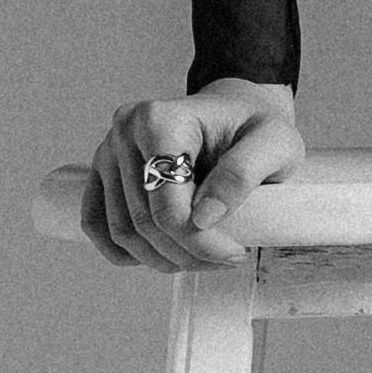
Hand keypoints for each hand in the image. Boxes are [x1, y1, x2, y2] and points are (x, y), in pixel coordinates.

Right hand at [88, 76, 303, 267]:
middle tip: (223, 260)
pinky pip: (97, 224)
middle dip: (185, 254)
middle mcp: (125, 132)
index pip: (167, 205)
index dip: (199, 242)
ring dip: (160, 258)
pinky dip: (126, 251)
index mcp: (161, 120)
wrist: (237, 113)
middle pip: (143, 222)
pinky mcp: (102, 173)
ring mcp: (108, 152)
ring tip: (200, 257)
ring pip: (121, 231)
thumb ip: (243, 173)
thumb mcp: (274, 142)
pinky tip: (162, 254)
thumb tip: (204, 217)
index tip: (234, 253)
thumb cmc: (254, 126)